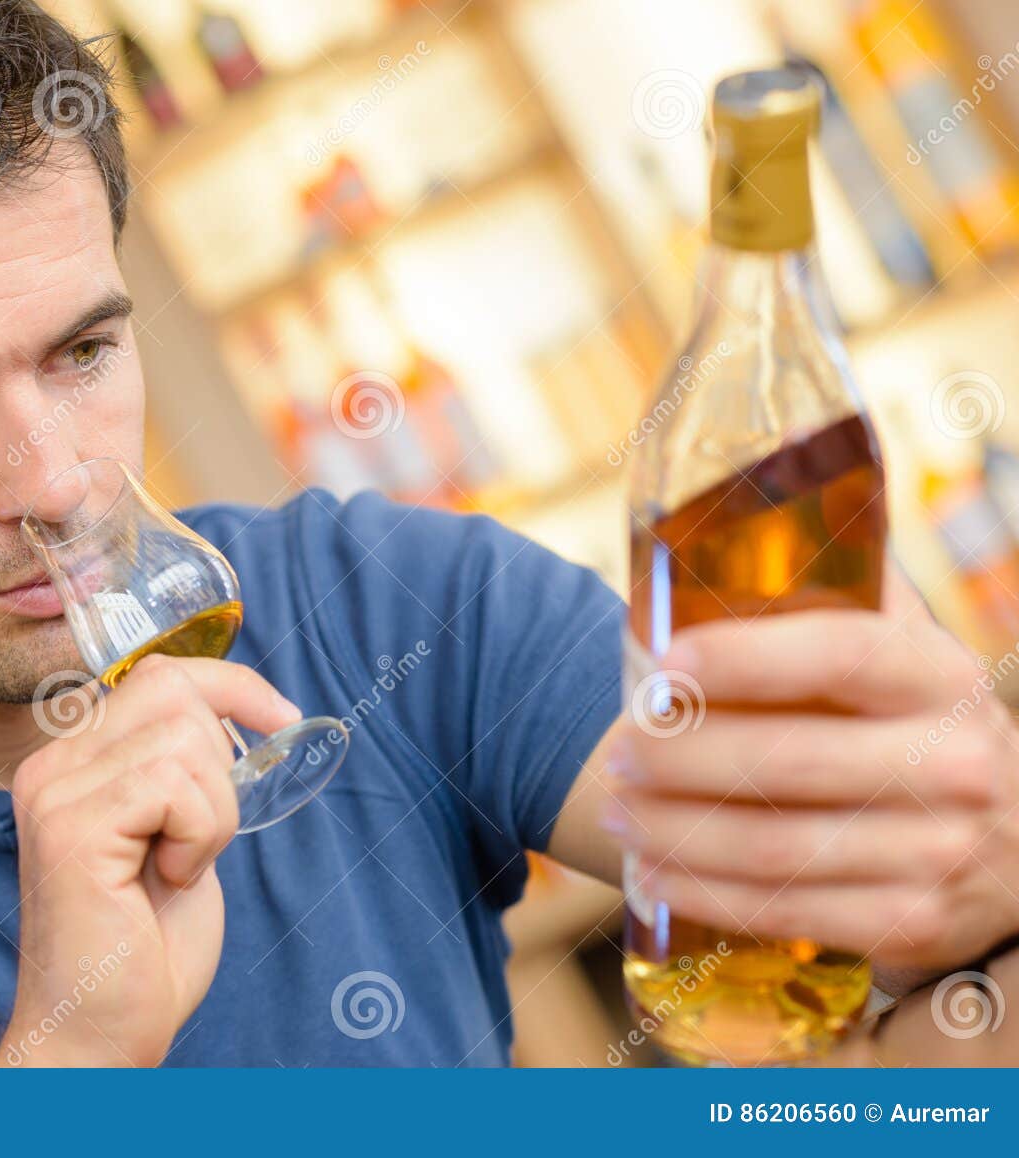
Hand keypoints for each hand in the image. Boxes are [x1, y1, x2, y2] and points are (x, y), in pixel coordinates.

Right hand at [0, 655, 300, 1066]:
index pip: (158, 673)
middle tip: (201, 836)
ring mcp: (54, 793)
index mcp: (72, 761)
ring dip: (213, 812)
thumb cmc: (144, 946)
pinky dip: (200, 834)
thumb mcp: (177, 832)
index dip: (231, 684)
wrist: (101, 1032)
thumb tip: (230, 710)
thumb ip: (183, 769)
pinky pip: (174, 785)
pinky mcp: (71, 829)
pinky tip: (168, 878)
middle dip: (222, 761)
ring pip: (184, 740)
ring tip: (177, 867)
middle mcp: (51, 765)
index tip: (281, 717)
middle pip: (173, 689)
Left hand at [603, 601, 1018, 971]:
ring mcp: (942, 852)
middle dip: (682, 758)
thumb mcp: (902, 651)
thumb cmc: (917, 723)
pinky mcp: (914, 924)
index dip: (747, 657)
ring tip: (617, 812)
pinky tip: (654, 872)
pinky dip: (706, 892)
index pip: (842, 654)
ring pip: (777, 845)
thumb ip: (840, 585)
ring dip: (676, 831)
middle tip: (619, 752)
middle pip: (791, 760)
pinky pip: (787, 911)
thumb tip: (748, 486)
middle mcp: (955, 764)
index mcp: (939, 676)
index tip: (663, 663)